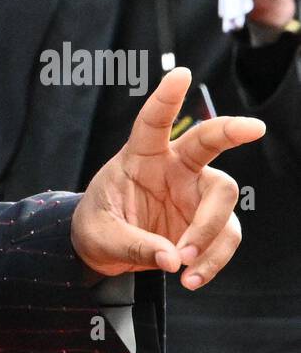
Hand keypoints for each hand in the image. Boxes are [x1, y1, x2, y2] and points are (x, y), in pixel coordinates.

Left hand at [71, 66, 264, 288]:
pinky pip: (225, 237)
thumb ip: (134, 245)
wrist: (102, 251)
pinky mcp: (206, 222)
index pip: (153, 122)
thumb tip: (172, 258)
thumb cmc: (97, 227)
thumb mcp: (101, 235)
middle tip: (254, 128)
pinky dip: (213, 260)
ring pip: (223, 199)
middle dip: (231, 131)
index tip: (180, 73)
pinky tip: (192, 278)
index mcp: (140, 156)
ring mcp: (194, 194)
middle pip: (208, 143)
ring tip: (183, 265)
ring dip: (209, 234)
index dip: (166, 98)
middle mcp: (174, 167)